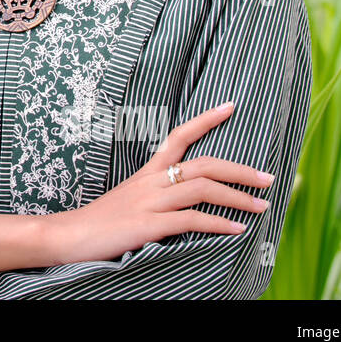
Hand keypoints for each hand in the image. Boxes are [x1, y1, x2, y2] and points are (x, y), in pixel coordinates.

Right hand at [48, 102, 275, 264]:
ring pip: (202, 189)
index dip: (206, 120)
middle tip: (268, 178)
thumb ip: (158, 194)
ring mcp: (150, 202)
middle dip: (241, 170)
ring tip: (262, 206)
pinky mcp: (148, 224)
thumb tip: (188, 196)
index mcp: (147, 172)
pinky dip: (218, 224)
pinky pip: (190, 220)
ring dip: (238, 197)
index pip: (178, 136)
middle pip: (203, 165)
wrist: (71, 234)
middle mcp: (151, 181)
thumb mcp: (132, 198)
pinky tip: (236, 230)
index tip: (231, 107)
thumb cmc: (103, 219)